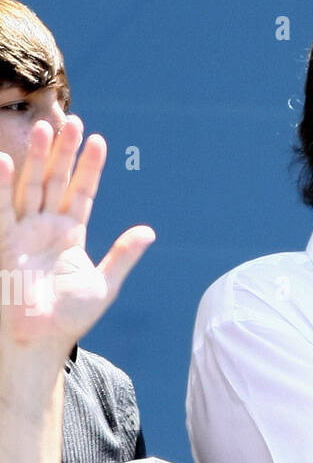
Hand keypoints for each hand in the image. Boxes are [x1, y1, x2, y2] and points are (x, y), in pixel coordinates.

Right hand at [0, 117, 153, 354]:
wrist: (40, 341)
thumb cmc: (69, 319)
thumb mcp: (104, 285)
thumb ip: (123, 256)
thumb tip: (149, 232)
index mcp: (70, 236)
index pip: (82, 193)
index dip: (90, 168)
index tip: (99, 141)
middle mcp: (46, 229)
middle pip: (56, 182)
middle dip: (65, 153)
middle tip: (74, 121)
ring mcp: (24, 233)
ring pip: (32, 187)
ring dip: (39, 159)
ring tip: (46, 128)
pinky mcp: (5, 243)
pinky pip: (2, 210)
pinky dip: (2, 185)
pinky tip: (5, 160)